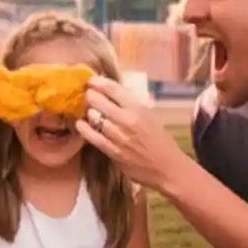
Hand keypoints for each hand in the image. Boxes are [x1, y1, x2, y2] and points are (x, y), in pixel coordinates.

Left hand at [74, 75, 186, 192]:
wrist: (167, 167)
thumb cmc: (161, 140)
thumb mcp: (150, 116)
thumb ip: (133, 105)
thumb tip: (115, 94)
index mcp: (138, 108)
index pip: (113, 89)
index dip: (99, 82)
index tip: (91, 80)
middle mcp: (126, 120)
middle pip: (99, 101)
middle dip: (90, 95)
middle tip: (87, 95)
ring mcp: (118, 136)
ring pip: (94, 117)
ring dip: (88, 111)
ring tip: (86, 109)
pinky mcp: (112, 151)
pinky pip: (93, 137)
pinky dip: (84, 129)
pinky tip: (80, 124)